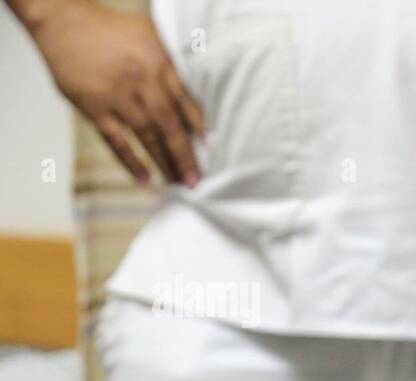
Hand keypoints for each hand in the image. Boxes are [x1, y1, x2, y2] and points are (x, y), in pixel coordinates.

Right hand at [28, 0, 203, 184]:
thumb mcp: (149, 34)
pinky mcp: (93, 107)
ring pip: (146, 136)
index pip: (186, 102)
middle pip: (169, 125)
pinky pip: (116, 140)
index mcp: (158, 63)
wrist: (62, 21)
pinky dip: (131, 161)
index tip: (211, 150)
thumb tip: (197, 92)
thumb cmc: (109, 29)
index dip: (199, 128)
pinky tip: (146, 178)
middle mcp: (140, 81)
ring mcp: (116, 96)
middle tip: (197, 179)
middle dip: (185, 155)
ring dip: (164, 162)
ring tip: (178, 182)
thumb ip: (171, 62)